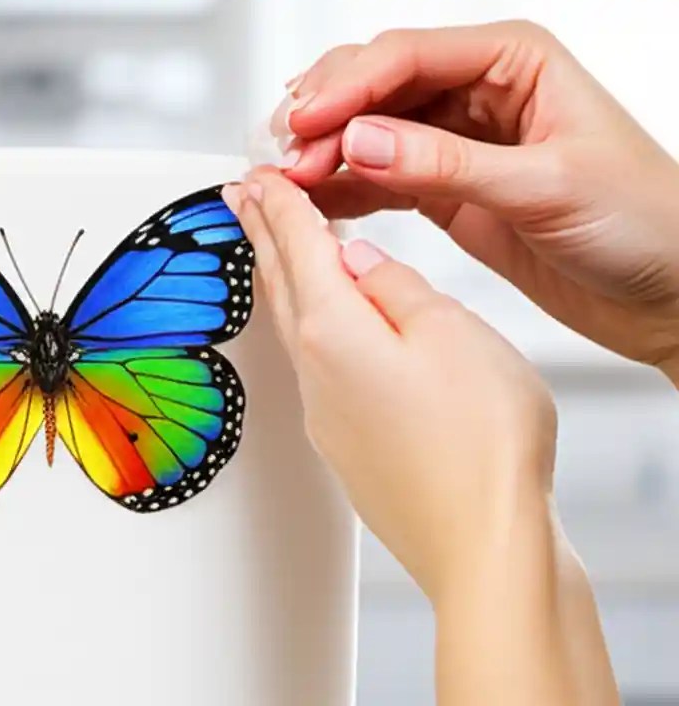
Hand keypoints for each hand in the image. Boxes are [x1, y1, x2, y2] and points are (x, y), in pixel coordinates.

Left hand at [221, 167, 555, 602]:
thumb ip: (400, 289)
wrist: (483, 547)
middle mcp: (315, 372)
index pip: (297, 246)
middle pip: (280, 284)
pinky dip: (308, 327)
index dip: (280, 202)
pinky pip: (314, 366)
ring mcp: (324, 414)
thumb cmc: (479, 445)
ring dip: (278, 278)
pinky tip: (325, 328)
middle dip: (260, 232)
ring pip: (291, 326)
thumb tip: (360, 263)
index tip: (258, 173)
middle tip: (240, 194)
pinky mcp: (344, 445)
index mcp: (334, 331)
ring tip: (270, 247)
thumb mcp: (453, 335)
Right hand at [272, 20, 678, 386]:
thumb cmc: (645, 222)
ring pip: (370, 130)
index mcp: (514, 62)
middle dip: (325, 114)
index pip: (408, 55)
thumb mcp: (544, 186)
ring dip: (327, 152)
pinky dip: (345, 188)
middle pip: (377, 84)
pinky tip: (316, 201)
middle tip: (286, 153)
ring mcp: (458, 142)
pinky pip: (380, 178)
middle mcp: (481, 92)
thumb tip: (361, 140)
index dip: (348, 85)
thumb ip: (446, 163)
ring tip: (289, 180)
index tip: (305, 121)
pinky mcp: (446, 189)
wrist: (670, 292)